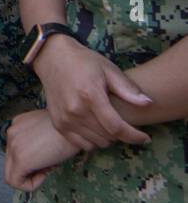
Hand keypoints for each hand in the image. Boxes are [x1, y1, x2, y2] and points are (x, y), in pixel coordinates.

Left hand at [4, 109, 82, 191]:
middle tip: (49, 164)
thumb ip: (38, 139)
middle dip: (29, 169)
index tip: (49, 155)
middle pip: (11, 162)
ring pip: (11, 174)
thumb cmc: (71, 129)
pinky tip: (45, 174)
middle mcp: (11, 133)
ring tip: (48, 167)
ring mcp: (13, 146)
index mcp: (18, 124)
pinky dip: (30, 184)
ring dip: (30, 176)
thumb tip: (40, 156)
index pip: (17, 149)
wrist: (76, 127)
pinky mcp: (21, 160)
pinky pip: (15, 182)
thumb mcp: (49, 130)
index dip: (33, 158)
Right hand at [33, 36, 151, 149]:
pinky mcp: (58, 124)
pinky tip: (96, 128)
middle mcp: (75, 110)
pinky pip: (82, 144)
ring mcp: (65, 119)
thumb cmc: (84, 62)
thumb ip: (127, 89)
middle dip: (123, 134)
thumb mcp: (108, 70)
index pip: (117, 127)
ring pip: (97, 143)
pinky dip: (93, 141)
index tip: (146, 138)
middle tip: (126, 124)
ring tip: (110, 124)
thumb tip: (148, 103)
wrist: (52, 58)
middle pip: (109, 137)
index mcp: (90, 95)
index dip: (134, 136)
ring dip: (108, 138)